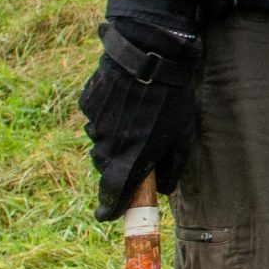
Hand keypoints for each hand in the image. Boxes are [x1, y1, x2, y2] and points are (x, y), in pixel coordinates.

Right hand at [78, 14, 202, 220]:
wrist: (150, 53)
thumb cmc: (173, 97)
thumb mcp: (182, 135)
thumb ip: (171, 167)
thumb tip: (161, 189)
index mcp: (131, 157)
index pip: (113, 193)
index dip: (109, 207)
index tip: (106, 215)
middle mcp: (108, 144)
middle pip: (105, 166)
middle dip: (118, 164)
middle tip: (138, 149)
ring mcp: (94, 123)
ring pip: (99, 141)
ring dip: (113, 138)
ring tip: (136, 116)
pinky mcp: (87, 102)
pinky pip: (94, 118)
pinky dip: (107, 116)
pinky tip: (125, 99)